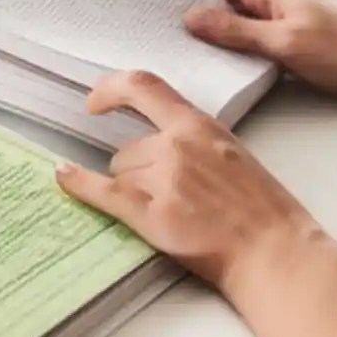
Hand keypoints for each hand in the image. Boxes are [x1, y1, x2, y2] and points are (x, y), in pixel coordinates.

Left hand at [55, 70, 336, 305]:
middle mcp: (176, 146)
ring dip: (131, 190)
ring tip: (172, 215)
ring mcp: (162, 178)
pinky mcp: (151, 213)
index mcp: (200, 126)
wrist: (274, 250)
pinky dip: (78, 184)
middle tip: (169, 200)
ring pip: (120, 173)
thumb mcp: (233, 154)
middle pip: (126, 149)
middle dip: (135, 171)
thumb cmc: (262, 209)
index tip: (96, 100)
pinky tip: (63, 176)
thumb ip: (196, 143)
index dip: (112, 88)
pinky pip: (102, 191)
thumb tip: (162, 144)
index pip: (144, 87)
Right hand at [183, 0, 336, 100]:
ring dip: (207, 29)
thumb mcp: (282, 42)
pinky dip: (226, 44)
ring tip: (170, 42)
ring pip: (230, 18)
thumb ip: (235, 31)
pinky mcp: (281, 37)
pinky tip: (208, 60)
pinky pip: (244, 36)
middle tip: (151, 24)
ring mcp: (275, 17)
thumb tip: (190, 17)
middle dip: (188, 8)